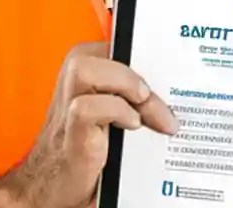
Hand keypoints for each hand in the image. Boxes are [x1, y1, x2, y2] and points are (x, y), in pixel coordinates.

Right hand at [0, 41, 178, 207]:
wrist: (58, 185)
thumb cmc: (91, 146)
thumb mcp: (117, 112)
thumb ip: (136, 96)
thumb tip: (174, 94)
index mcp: (86, 73)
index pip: (116, 45)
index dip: (143, 53)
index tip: (168, 71)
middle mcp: (72, 85)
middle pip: (97, 51)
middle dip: (133, 70)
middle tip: (153, 96)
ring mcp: (67, 109)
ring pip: (84, 70)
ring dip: (121, 84)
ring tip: (142, 105)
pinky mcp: (71, 137)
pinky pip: (83, 109)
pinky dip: (114, 112)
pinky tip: (131, 125)